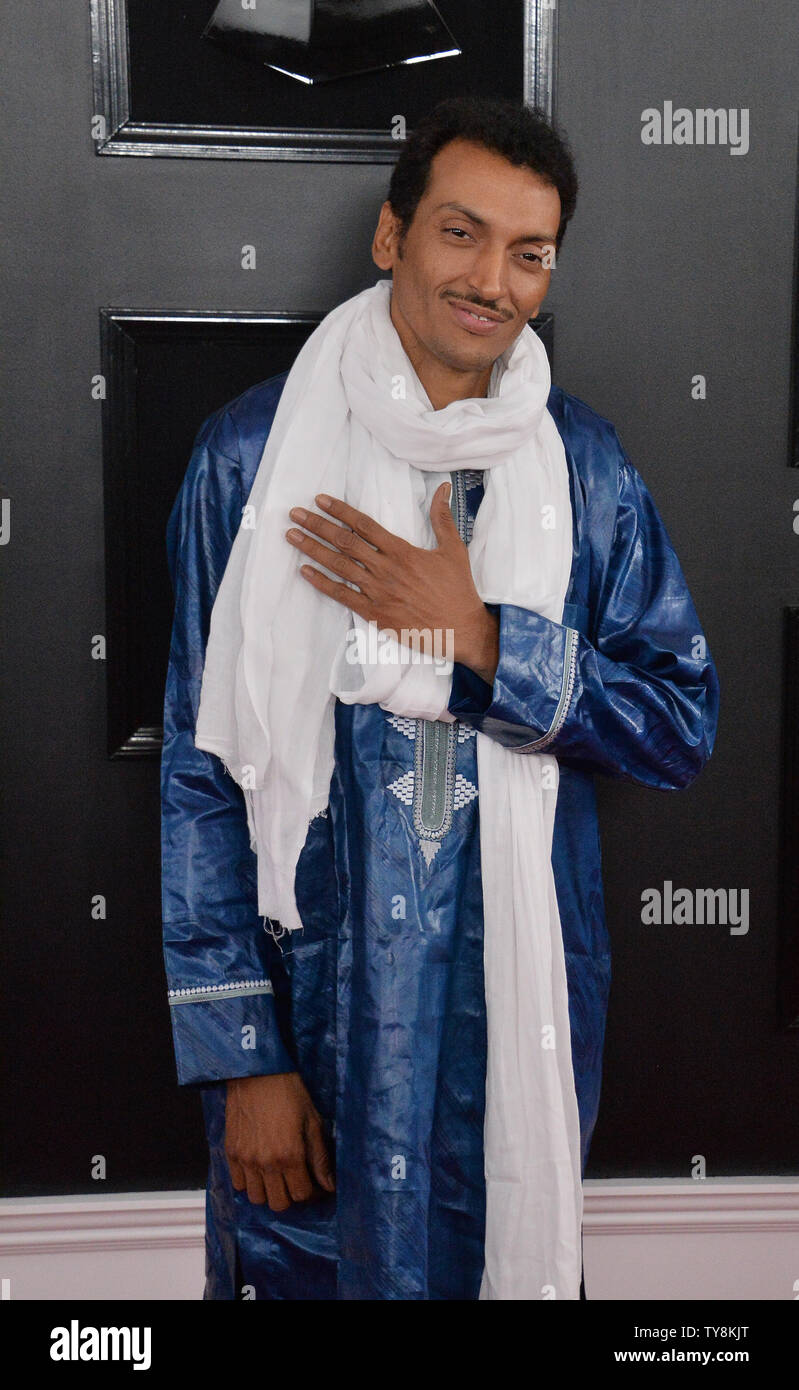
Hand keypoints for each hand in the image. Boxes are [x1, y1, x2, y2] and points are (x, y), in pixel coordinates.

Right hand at [224, 1072, 334, 1211]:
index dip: (311, 1191)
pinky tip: (258, 1168)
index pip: (301, 1195)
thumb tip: (329, 1185)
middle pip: (279, 1204)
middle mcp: (266, 1163)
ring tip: (276, 1176)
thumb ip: (319, 1158)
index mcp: (290, 1156)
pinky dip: (249, 1182)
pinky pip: (238, 1184)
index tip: (312, 1181)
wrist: (257, 1073)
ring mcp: (245, 1160)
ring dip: (269, 1192)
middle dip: (290, 1195)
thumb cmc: (289, 1093)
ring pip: (257, 1198)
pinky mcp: (231, 1153)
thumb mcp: (312, 1122)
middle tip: (295, 1179)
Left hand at [284, 484, 499, 683]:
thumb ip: (442, 518)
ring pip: (338, 566)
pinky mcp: (375, 614)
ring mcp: (378, 592)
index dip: (340, 510)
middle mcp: (386, 569)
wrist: (460, 630)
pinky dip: (321, 583)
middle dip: (316, 525)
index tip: (320, 500)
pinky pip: (342, 596)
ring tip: (291, 536)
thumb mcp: (454, 549)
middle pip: (344, 542)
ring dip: (312, 549)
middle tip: (294, 514)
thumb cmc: (458, 590)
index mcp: (402, 551)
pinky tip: (304, 571)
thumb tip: (443, 488)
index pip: (364, 525)